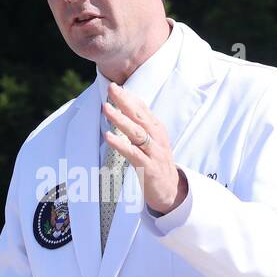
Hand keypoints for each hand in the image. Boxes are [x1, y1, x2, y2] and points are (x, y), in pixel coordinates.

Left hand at [103, 83, 187, 214]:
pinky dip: (120, 144)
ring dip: (120, 119)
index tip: (115, 86)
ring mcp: (153, 152)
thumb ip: (140, 126)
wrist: (170, 189)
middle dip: (124, 101)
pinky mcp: (148, 167)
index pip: (142, 109)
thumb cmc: (156, 162)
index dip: (129, 97)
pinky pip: (133, 153)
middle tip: (111, 89)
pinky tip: (108, 136)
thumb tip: (126, 108)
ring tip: (106, 108)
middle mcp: (157, 138)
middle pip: (139, 116)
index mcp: (157, 129)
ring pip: (136, 132)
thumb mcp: (151, 141)